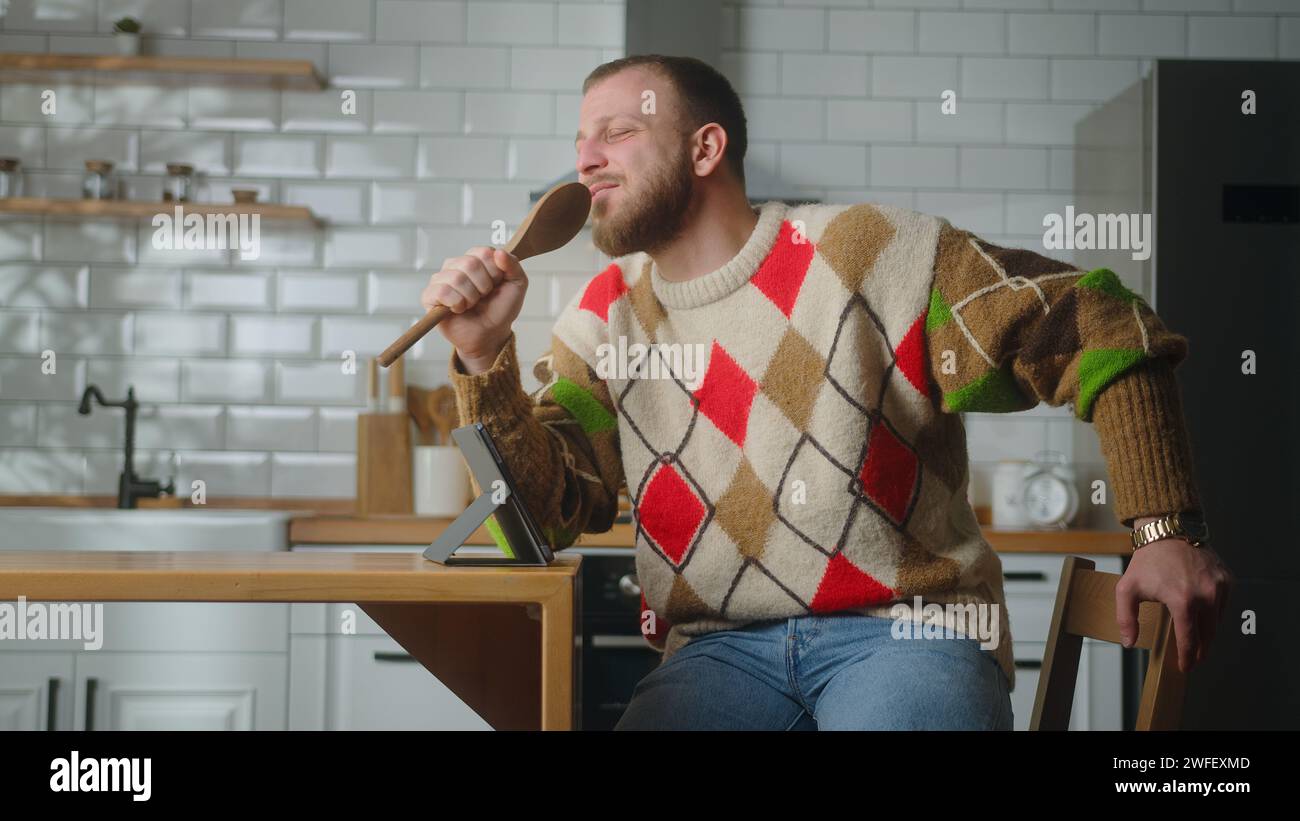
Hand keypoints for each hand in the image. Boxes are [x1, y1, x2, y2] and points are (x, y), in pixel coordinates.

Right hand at [421, 246, 527, 372]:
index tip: (496, 285)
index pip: (484, 253)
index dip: (494, 273)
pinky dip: (456, 303)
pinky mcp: (430, 295)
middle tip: (483, 297)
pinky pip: (442, 291)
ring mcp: (441, 279)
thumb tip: (499, 252)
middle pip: (469, 264)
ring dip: (471, 297)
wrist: (490, 334)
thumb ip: (513, 265)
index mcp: (476, 258)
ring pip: (456, 278)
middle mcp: (456, 265)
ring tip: (471, 304)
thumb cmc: (500, 308)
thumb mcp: (517, 284)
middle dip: (483, 287)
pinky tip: (459, 309)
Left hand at [1115, 519, 1233, 672]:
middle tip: (1194, 660)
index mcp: (1183, 601)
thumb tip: (1129, 643)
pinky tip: (1205, 618)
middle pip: (1208, 635)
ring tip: (1199, 641)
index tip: (1185, 667)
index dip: (1187, 657)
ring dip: (1209, 633)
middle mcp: (1206, 595)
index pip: (1189, 639)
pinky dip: (1215, 614)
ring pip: (1217, 621)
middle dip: (1201, 650)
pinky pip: (1224, 605)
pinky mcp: (1227, 579)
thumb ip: (1126, 619)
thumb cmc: (1146, 561)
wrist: (1168, 532)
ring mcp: (1220, 587)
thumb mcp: (1127, 589)